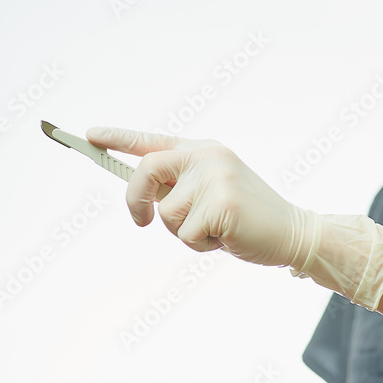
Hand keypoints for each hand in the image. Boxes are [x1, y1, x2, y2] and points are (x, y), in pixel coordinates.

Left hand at [85, 126, 300, 266]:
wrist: (293, 231)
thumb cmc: (248, 219)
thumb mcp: (213, 193)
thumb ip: (182, 188)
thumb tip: (143, 197)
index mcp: (204, 151)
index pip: (153, 141)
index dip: (118, 137)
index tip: (90, 136)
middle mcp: (208, 157)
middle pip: (147, 170)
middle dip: (135, 199)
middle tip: (141, 220)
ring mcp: (216, 178)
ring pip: (165, 213)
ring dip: (183, 233)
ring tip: (215, 230)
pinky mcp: (223, 204)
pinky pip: (185, 234)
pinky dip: (201, 245)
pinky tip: (226, 238)